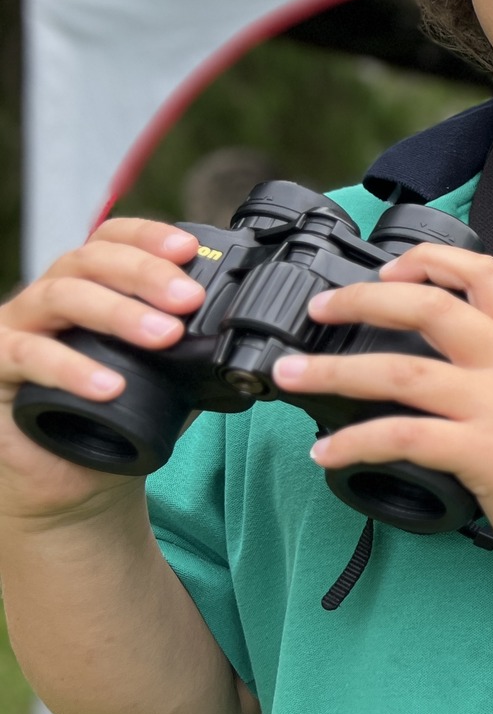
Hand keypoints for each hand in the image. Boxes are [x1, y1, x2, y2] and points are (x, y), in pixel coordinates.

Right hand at [0, 218, 204, 523]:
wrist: (72, 477)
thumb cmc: (116, 416)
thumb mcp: (164, 378)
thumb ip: (193, 355)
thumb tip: (250, 349)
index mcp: (91, 287)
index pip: (113, 240)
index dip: (149, 236)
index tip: (191, 249)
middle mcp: (51, 297)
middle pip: (90, 259)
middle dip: (144, 273)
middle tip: (190, 299)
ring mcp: (20, 328)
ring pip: (61, 297)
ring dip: (117, 313)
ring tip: (164, 337)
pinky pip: (27, 356)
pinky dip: (70, 368)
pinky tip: (108, 385)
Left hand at [273, 244, 492, 581]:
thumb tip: (451, 381)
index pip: (486, 276)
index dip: (430, 262)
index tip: (388, 267)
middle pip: (430, 307)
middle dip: (362, 299)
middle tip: (320, 308)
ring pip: (401, 372)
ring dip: (333, 370)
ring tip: (291, 374)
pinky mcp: (487, 456)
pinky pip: (403, 438)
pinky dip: (355, 442)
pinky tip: (328, 452)